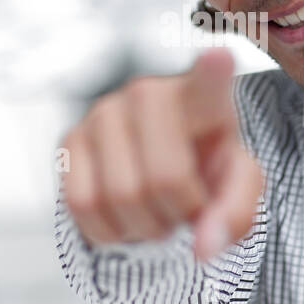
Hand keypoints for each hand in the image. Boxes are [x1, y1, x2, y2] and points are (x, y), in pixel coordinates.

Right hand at [58, 48, 262, 259]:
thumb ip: (235, 216)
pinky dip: (108, 231)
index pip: (209, 80)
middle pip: (164, 177)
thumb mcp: (235, 190)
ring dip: (143, 228)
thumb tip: (202, 246)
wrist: (161, 176)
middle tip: (183, 213)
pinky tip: (124, 218)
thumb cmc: (204, 171)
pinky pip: (80, 203)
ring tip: (155, 215)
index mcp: (202, 97)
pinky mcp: (69, 138)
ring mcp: (103, 112)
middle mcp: (149, 93)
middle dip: (177, 215)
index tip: (221, 56)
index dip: (213, 71)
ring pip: (119, 195)